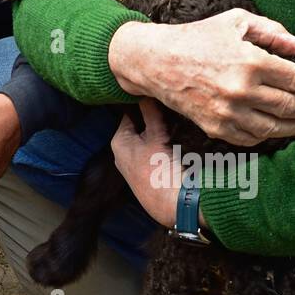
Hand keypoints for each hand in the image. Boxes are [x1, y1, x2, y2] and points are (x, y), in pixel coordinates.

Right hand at [107, 9, 294, 146]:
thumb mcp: (235, 22)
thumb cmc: (197, 37)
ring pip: (274, 128)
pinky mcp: (215, 127)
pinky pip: (250, 138)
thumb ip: (272, 32)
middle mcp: (242, 90)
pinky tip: (273, 129)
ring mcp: (228, 112)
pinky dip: (266, 135)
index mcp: (251, 61)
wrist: (156, 61)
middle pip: (290, 106)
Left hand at [108, 101, 181, 226]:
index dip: (143, 103)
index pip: (129, 113)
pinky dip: (162, 145)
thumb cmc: (160, 168)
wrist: (172, 204)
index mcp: (118, 141)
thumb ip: (150, 112)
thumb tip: (144, 90)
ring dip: (160, 131)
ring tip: (175, 123)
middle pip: (138, 126)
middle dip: (153, 118)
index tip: (156, 95)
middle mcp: (121, 153)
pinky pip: (153, 152)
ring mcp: (133, 165)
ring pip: (147, 139)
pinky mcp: (146, 174)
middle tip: (169, 108)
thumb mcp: (156, 135)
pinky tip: (174, 141)